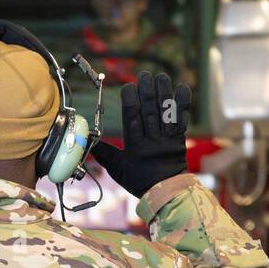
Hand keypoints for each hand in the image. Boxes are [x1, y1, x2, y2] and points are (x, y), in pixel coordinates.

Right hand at [92, 71, 190, 197]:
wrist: (166, 192)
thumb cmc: (138, 180)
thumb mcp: (117, 169)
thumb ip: (103, 154)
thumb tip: (86, 141)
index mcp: (136, 147)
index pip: (132, 121)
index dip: (131, 103)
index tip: (128, 87)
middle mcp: (153, 141)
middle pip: (149, 112)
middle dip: (147, 92)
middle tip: (145, 75)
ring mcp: (168, 139)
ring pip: (165, 113)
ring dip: (163, 93)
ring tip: (160, 76)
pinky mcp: (179, 138)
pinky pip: (182, 119)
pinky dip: (182, 103)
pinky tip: (182, 88)